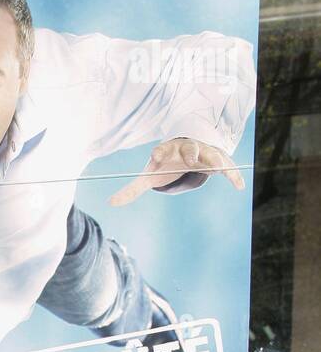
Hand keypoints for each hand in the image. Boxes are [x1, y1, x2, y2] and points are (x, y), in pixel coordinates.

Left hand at [109, 137, 244, 206]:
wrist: (189, 149)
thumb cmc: (168, 162)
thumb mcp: (151, 175)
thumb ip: (133, 188)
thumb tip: (110, 203)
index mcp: (168, 150)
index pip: (162, 150)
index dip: (159, 153)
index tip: (155, 158)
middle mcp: (187, 148)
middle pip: (188, 148)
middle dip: (190, 152)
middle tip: (192, 159)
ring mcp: (204, 152)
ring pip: (210, 153)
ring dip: (214, 159)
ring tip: (219, 168)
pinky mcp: (218, 159)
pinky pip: (227, 166)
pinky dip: (233, 175)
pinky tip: (240, 186)